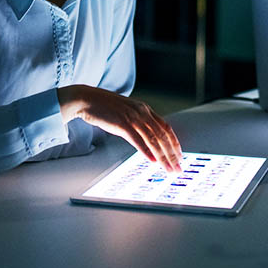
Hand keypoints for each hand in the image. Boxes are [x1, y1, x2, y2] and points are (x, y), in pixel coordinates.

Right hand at [57, 85, 182, 171]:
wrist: (87, 99)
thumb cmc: (104, 106)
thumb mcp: (127, 111)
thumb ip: (138, 121)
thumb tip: (146, 137)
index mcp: (144, 109)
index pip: (166, 127)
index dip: (174, 142)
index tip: (179, 155)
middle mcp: (142, 112)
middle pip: (163, 136)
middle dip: (172, 154)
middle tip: (178, 167)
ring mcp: (133, 117)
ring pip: (153, 140)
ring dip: (163, 156)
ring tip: (168, 168)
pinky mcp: (122, 124)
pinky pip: (138, 140)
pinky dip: (147, 151)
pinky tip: (152, 161)